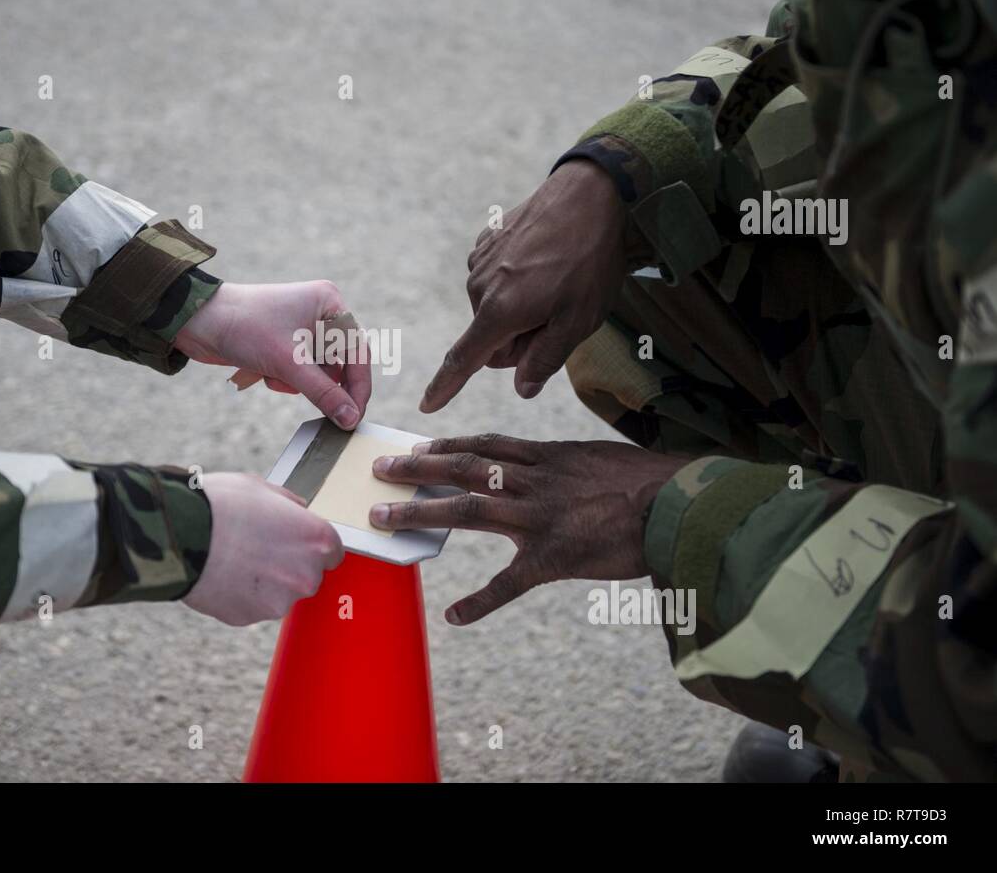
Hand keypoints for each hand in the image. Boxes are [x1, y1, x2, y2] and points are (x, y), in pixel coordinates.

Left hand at [176, 281, 371, 428]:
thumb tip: (349, 419)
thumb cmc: (244, 327)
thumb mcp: (288, 362)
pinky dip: (284, 379)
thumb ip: (323, 392)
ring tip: (273, 375)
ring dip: (297, 383)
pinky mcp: (285, 343)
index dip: (357, 387)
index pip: (357, 352)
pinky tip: (263, 373)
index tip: (354, 417)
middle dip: (318, 384)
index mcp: (330, 304)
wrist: (196, 322)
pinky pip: (299, 372)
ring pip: (317, 373)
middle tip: (317, 408)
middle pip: (338, 364)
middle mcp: (320, 313)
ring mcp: (302, 328)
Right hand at [184, 472, 344, 624]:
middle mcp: (306, 576)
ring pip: (279, 594)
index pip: (333, 552)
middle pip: (308, 576)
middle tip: (258, 547)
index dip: (310, 545)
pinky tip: (222, 574)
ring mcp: (279, 602)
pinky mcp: (251, 618)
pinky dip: (241, 595)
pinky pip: (252, 606)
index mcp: (317, 540)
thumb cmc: (222, 504)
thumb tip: (297, 509)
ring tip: (234, 559)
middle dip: (289, 565)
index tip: (293, 541)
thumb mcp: (260, 488)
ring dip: (265, 583)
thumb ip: (288, 504)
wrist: (179, 535)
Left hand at [368, 435, 683, 624]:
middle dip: (416, 469)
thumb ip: (563, 464)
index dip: (445, 444)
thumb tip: (544, 467)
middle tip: (378, 469)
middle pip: (461, 469)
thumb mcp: (598, 458)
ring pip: (467, 511)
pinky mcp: (555, 557)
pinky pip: (509, 583)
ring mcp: (540, 517)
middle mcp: (534, 481)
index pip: (483, 444)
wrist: (681, 502)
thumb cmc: (648, 481)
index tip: (417, 446)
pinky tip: (454, 616)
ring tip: (383, 518)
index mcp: (546, 457)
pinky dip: (479, 602)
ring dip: (420, 512)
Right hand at [421, 160, 628, 412]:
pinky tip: (544, 262)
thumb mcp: (579, 321)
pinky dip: (515, 282)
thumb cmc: (589, 261)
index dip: (445, 387)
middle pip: (489, 338)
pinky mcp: (487, 240)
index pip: (464, 360)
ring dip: (519, 308)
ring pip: (493, 308)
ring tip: (557, 283)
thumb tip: (522, 389)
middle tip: (558, 317)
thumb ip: (545, 360)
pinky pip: (495, 278)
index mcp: (499, 312)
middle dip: (518, 340)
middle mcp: (479, 288)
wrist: (590, 193)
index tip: (426, 406)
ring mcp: (480, 261)